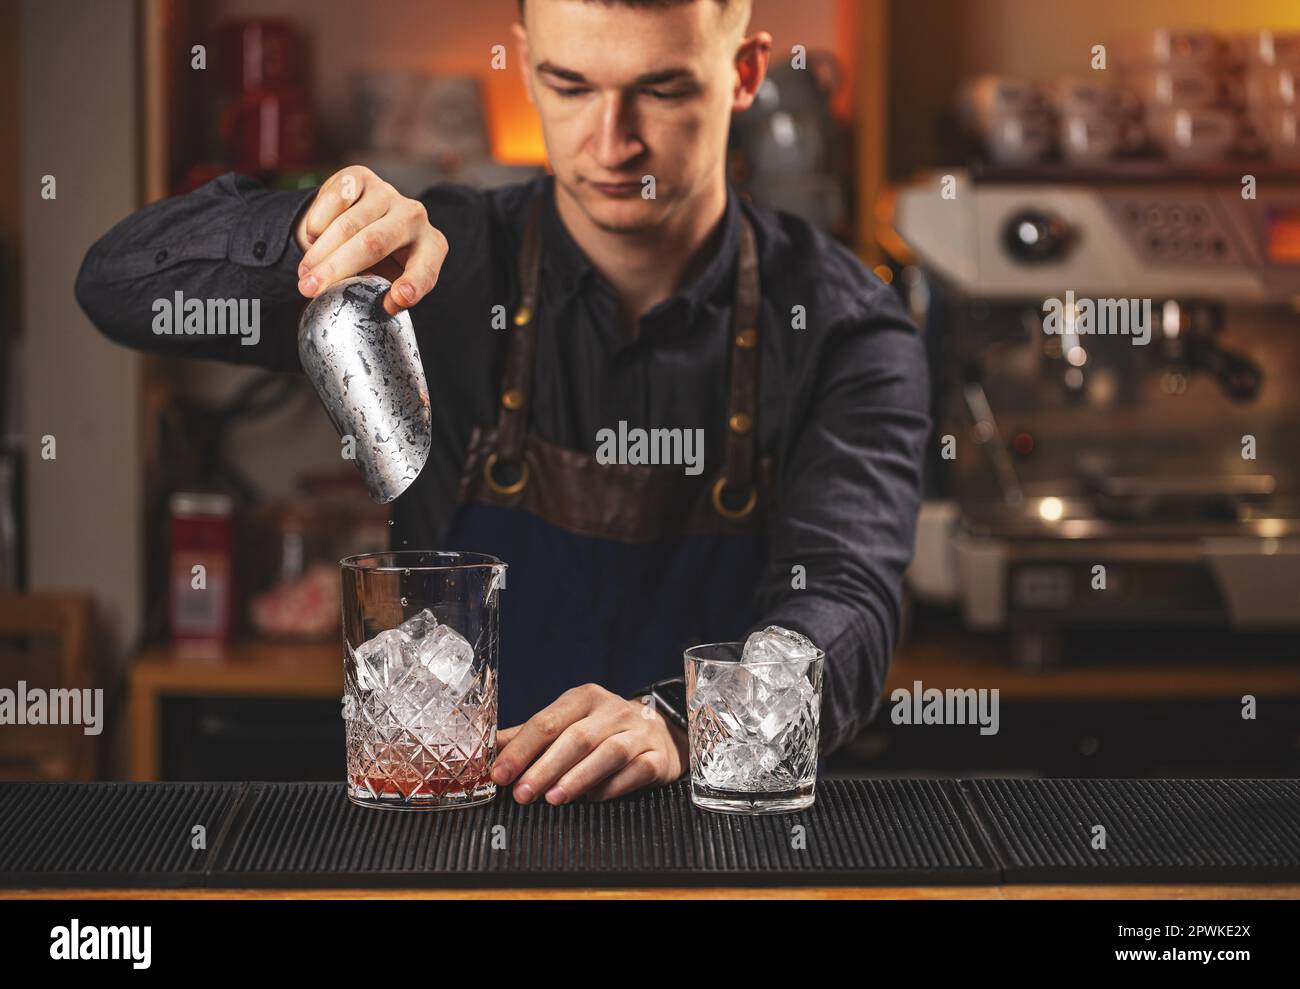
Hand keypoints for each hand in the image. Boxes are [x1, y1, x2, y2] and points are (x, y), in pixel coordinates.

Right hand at [294, 165, 448, 316]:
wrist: (358, 222)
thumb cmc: (377, 262)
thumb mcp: (387, 280)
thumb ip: (385, 291)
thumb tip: (383, 304)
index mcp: (432, 246)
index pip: (426, 269)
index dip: (412, 285)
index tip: (394, 301)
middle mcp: (415, 215)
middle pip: (374, 243)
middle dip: (338, 268)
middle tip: (310, 289)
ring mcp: (387, 193)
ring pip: (348, 224)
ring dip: (320, 252)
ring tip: (303, 275)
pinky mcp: (360, 177)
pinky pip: (334, 200)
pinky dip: (318, 224)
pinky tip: (312, 240)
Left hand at [491, 683, 687, 804]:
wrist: (661, 732)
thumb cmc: (603, 730)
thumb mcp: (567, 724)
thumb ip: (527, 737)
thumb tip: (484, 753)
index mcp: (584, 697)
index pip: (546, 722)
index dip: (520, 749)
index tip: (499, 774)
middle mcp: (612, 709)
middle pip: (576, 738)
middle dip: (545, 767)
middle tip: (522, 794)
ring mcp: (639, 731)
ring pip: (608, 752)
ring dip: (578, 777)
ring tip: (553, 799)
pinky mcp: (658, 755)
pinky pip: (637, 770)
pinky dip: (614, 785)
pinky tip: (595, 798)